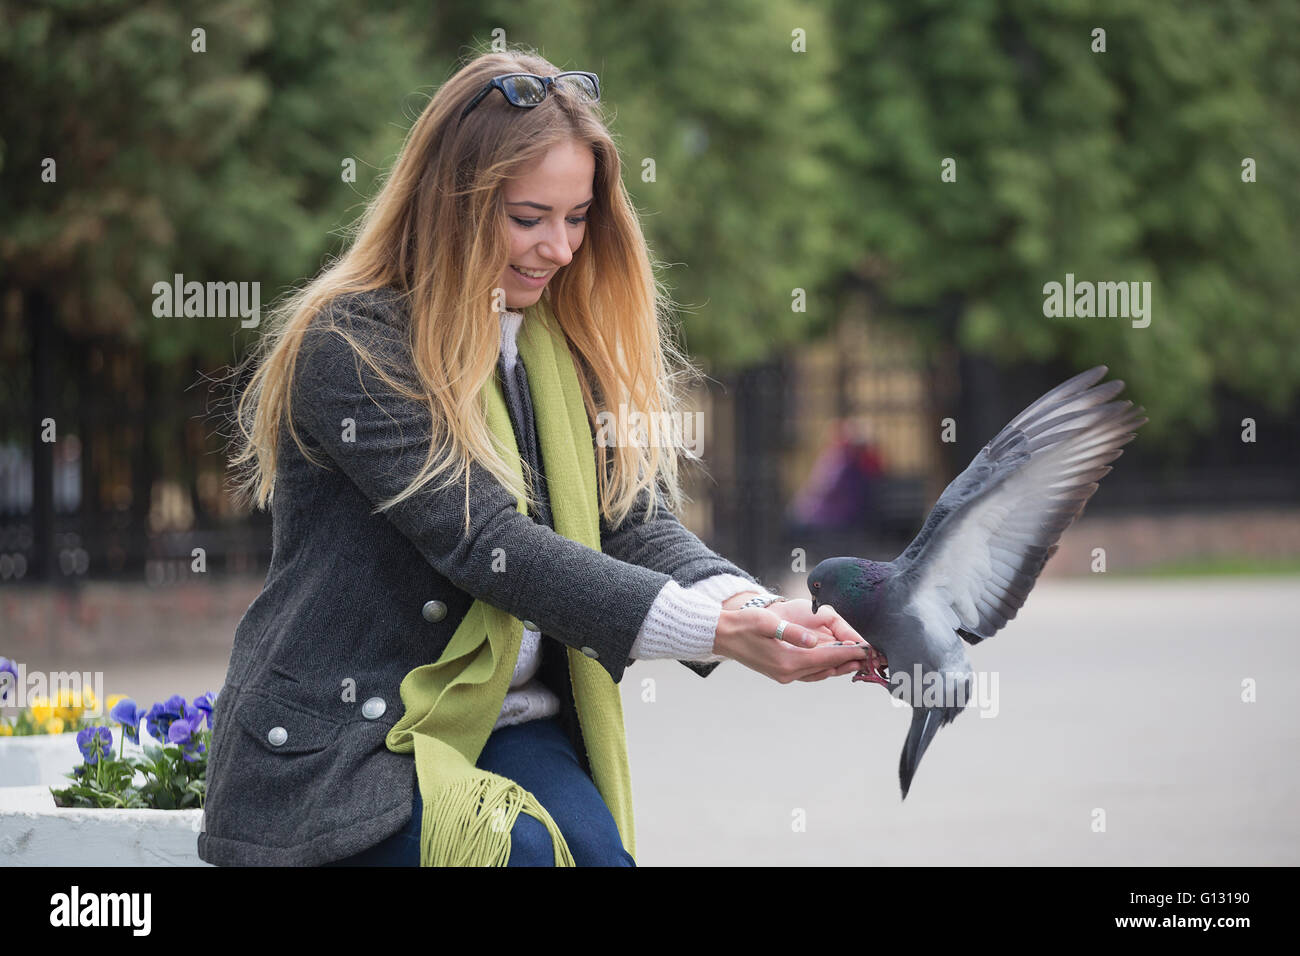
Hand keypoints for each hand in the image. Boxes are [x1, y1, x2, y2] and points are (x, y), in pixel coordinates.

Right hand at [711, 600, 872, 683]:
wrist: (722, 636)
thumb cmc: (743, 625)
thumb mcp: (766, 622)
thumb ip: (791, 632)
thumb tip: (814, 640)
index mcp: (786, 662)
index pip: (825, 657)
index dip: (848, 652)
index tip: (866, 649)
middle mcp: (788, 673)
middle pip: (827, 668)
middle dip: (849, 662)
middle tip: (871, 658)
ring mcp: (784, 675)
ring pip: (820, 673)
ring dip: (839, 667)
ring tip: (858, 661)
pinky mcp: (781, 673)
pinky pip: (810, 673)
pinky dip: (825, 668)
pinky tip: (834, 664)